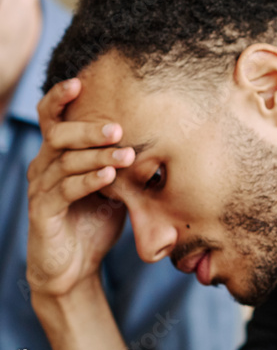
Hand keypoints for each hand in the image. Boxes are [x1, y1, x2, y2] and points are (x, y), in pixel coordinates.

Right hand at [26, 79, 134, 298]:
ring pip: (65, 162)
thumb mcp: (113, 188)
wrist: (73, 268)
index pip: (50, 119)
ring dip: (98, 156)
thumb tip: (162, 142)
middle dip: (89, 130)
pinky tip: (110, 177)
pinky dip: (88, 181)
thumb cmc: (94, 223)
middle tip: (118, 128)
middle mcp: (43, 167)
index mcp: (56, 156)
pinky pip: (64, 191)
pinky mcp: (43, 213)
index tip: (80, 82)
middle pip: (58, 136)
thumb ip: (124, 165)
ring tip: (127, 155)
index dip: (59, 98)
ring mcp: (40, 189)